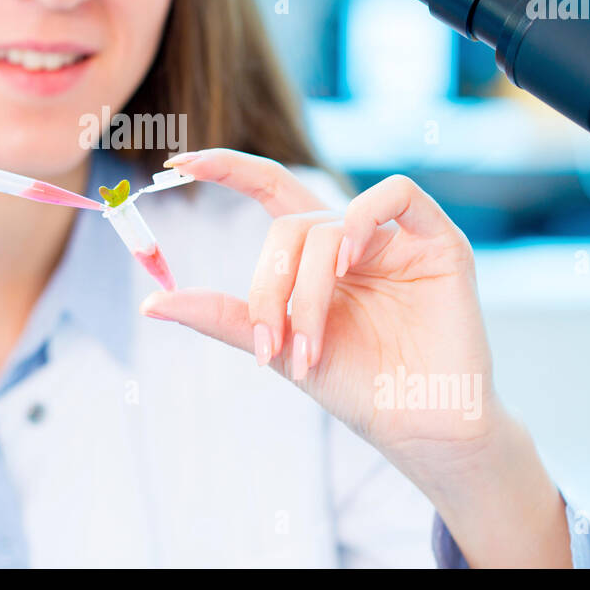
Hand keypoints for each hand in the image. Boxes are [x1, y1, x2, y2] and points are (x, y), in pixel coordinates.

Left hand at [139, 149, 571, 565]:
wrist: (415, 426)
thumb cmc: (353, 385)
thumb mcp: (277, 347)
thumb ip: (223, 316)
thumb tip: (150, 303)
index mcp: (316, 253)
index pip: (268, 188)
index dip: (227, 168)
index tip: (177, 163)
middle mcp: (353, 237)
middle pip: (289, 225)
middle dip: (269, 286)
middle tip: (272, 345)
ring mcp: (396, 236)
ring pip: (326, 225)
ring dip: (306, 289)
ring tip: (310, 345)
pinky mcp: (438, 242)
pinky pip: (397, 194)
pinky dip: (361, 220)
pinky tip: (344, 263)